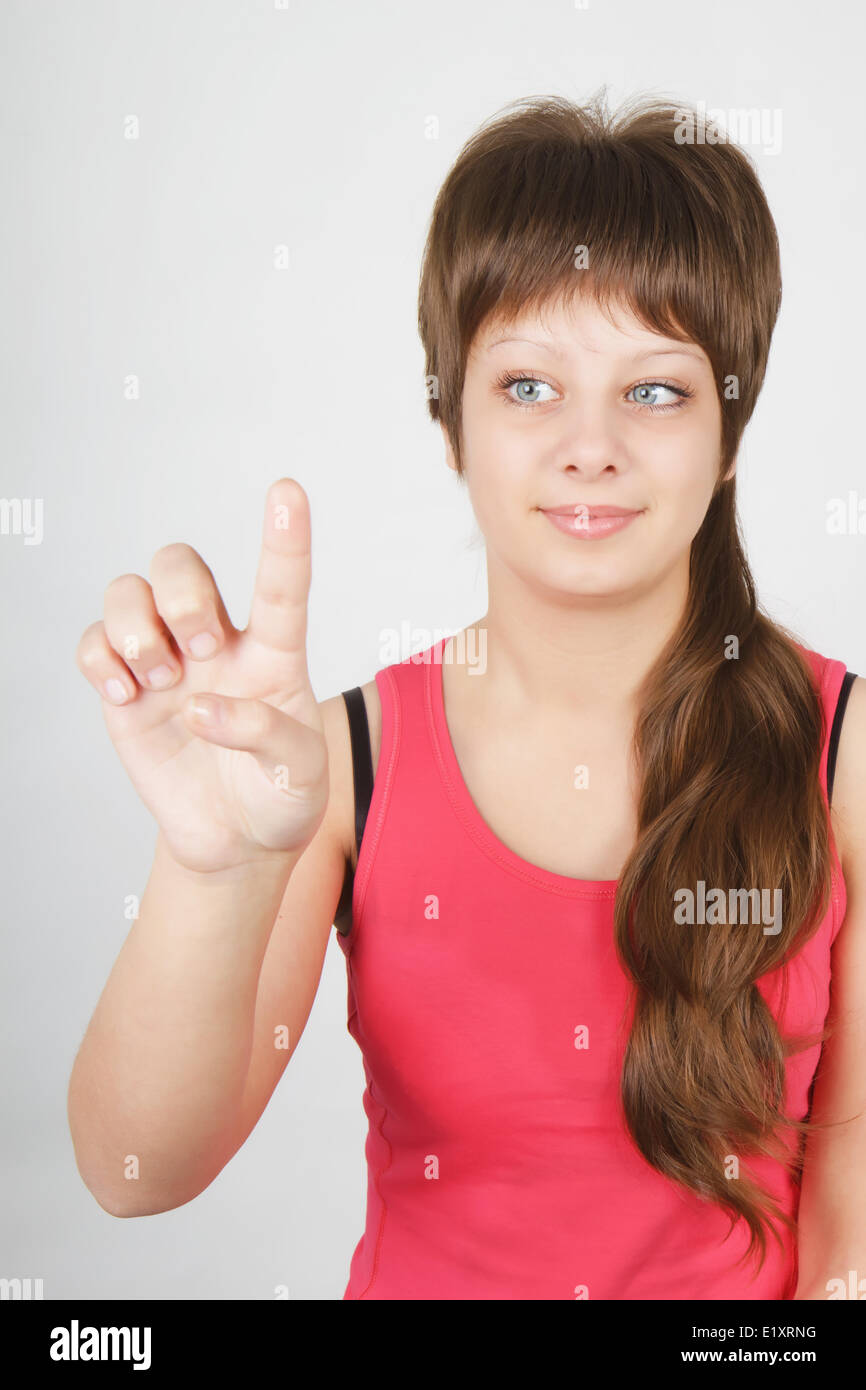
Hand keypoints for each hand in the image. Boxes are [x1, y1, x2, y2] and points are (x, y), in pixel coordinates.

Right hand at [76, 479, 327, 873]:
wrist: (236, 843)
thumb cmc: (280, 797)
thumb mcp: (301, 775)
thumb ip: (266, 734)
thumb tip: (199, 706)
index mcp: (274, 654)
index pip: (279, 586)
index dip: (284, 538)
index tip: (288, 491)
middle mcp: (217, 643)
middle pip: (182, 563)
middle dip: (182, 595)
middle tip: (199, 651)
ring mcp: (167, 661)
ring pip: (129, 588)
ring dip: (136, 627)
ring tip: (160, 680)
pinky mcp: (125, 688)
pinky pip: (93, 642)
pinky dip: (100, 661)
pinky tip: (126, 697)